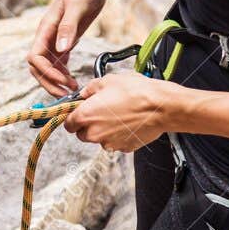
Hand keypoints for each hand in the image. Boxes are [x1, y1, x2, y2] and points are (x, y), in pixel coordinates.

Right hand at [28, 0, 108, 95]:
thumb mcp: (78, 7)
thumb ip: (68, 27)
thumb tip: (60, 49)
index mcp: (46, 28)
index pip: (35, 57)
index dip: (46, 72)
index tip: (63, 81)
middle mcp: (47, 36)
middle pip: (38, 67)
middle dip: (49, 82)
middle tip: (66, 94)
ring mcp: (56, 39)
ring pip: (48, 67)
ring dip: (56, 81)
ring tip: (73, 90)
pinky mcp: (66, 40)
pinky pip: (59, 62)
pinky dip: (63, 74)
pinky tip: (73, 81)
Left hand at [63, 73, 183, 151]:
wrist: (160, 107)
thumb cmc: (135, 92)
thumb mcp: (107, 81)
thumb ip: (90, 89)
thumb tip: (84, 94)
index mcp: (85, 116)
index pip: (68, 124)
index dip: (73, 117)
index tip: (80, 112)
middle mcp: (94, 133)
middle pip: (83, 134)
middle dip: (89, 125)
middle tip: (102, 111)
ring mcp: (109, 143)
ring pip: (100, 139)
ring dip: (104, 130)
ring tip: (119, 115)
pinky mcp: (124, 148)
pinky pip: (116, 142)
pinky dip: (119, 135)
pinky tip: (128, 122)